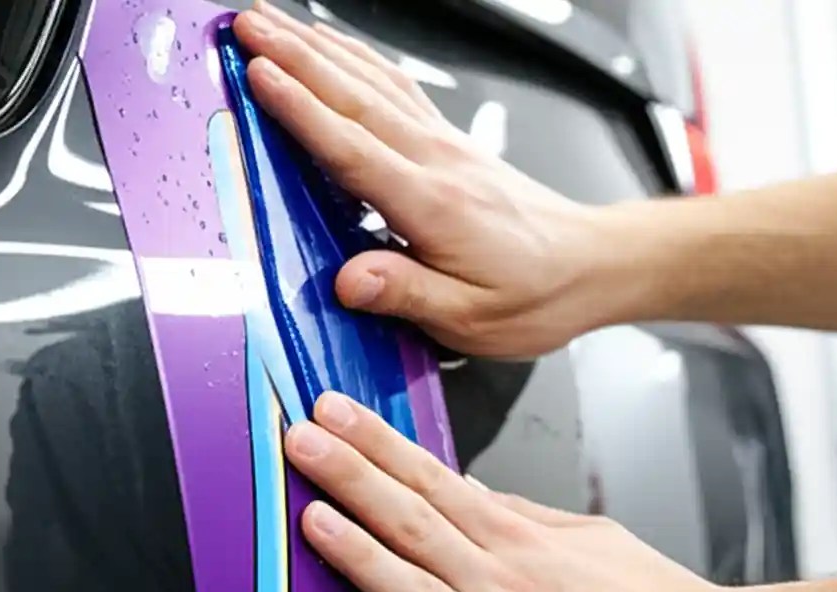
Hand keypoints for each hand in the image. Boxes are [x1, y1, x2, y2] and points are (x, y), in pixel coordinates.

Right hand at [234, 4, 620, 357]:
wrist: (590, 266)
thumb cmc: (534, 294)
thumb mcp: (471, 317)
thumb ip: (407, 293)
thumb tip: (349, 281)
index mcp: (433, 205)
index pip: (353, 149)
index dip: (301, 111)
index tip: (259, 76)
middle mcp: (436, 161)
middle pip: (354, 98)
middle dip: (294, 57)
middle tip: (246, 26)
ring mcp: (443, 144)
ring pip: (371, 82)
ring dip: (317, 47)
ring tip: (273, 21)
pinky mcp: (447, 141)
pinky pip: (394, 87)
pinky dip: (357, 59)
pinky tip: (333, 46)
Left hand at [284, 392, 738, 591]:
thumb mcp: (590, 536)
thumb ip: (525, 514)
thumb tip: (474, 492)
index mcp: (521, 541)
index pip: (434, 479)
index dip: (378, 444)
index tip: (336, 414)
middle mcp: (504, 586)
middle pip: (413, 521)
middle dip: (352, 476)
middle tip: (303, 441)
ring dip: (358, 555)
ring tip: (312, 520)